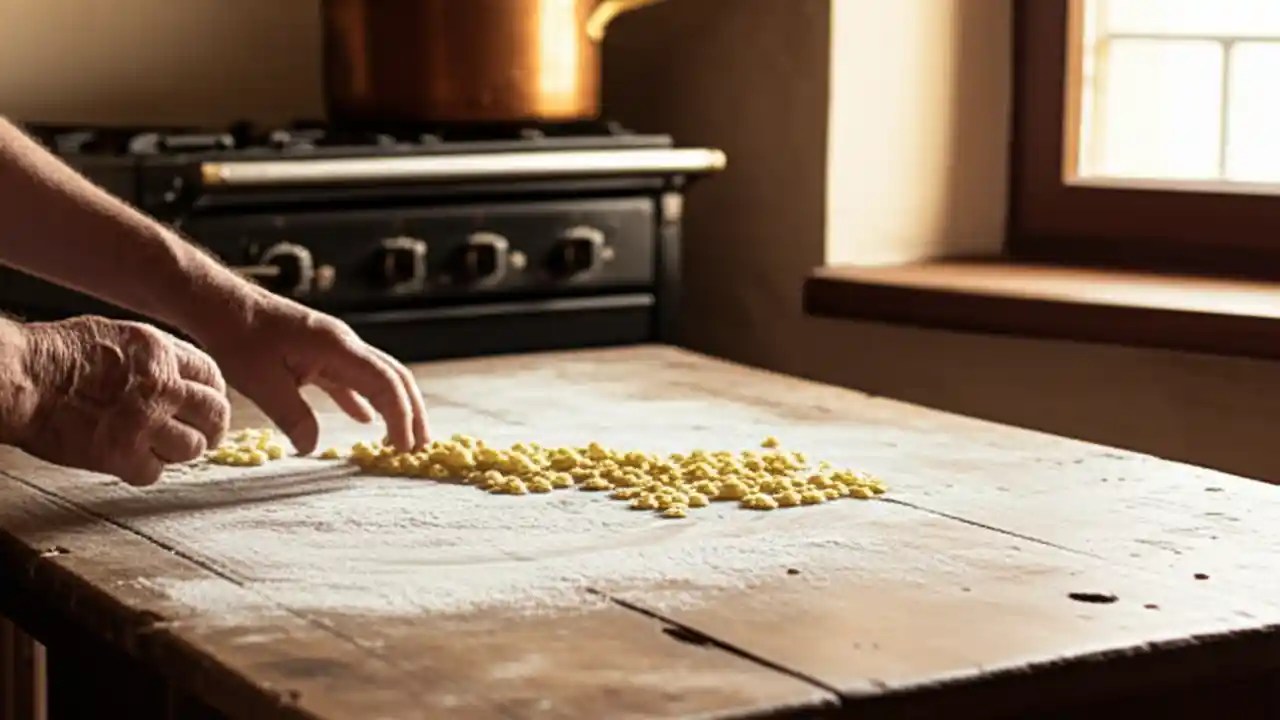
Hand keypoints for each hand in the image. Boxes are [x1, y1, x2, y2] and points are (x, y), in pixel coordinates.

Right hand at [13, 316, 230, 485]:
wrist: (18, 378)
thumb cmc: (54, 354)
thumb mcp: (116, 336)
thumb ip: (153, 357)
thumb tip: (178, 374)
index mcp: (160, 353)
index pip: (212, 377)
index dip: (214, 394)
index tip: (208, 405)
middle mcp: (162, 387)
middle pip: (215, 414)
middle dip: (212, 428)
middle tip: (204, 436)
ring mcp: (145, 423)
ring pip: (192, 448)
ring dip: (180, 451)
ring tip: (162, 449)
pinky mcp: (121, 455)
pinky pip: (154, 472)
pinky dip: (144, 470)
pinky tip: (130, 460)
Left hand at [195, 293, 428, 454]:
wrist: (222, 305)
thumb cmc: (239, 337)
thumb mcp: (261, 383)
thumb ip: (293, 417)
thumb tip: (312, 448)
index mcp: (338, 348)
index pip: (386, 384)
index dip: (401, 417)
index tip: (403, 448)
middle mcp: (345, 344)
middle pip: (395, 377)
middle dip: (413, 412)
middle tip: (422, 446)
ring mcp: (336, 347)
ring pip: (379, 377)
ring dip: (394, 407)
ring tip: (404, 438)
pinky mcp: (321, 352)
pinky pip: (353, 378)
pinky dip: (365, 400)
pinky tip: (366, 420)